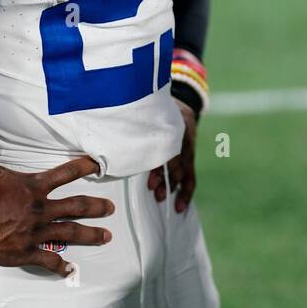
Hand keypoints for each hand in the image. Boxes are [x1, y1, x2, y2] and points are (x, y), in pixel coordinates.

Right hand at [0, 114, 113, 275]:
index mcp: (33, 186)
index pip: (66, 173)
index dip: (85, 167)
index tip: (98, 165)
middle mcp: (41, 208)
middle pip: (77, 206)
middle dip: (97, 207)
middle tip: (111, 208)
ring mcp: (36, 232)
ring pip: (71, 233)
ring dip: (91, 235)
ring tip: (106, 236)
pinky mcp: (26, 252)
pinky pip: (48, 261)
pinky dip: (61, 267)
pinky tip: (71, 271)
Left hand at [147, 98, 196, 212]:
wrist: (184, 101)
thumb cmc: (159, 109)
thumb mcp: (151, 111)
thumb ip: (138, 125)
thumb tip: (115, 141)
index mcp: (174, 126)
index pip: (170, 150)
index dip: (161, 167)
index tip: (150, 181)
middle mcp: (184, 138)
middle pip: (177, 162)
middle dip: (165, 178)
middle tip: (154, 191)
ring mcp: (190, 148)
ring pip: (184, 172)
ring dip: (174, 187)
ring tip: (161, 198)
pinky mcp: (191, 156)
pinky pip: (191, 176)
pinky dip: (186, 192)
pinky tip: (180, 206)